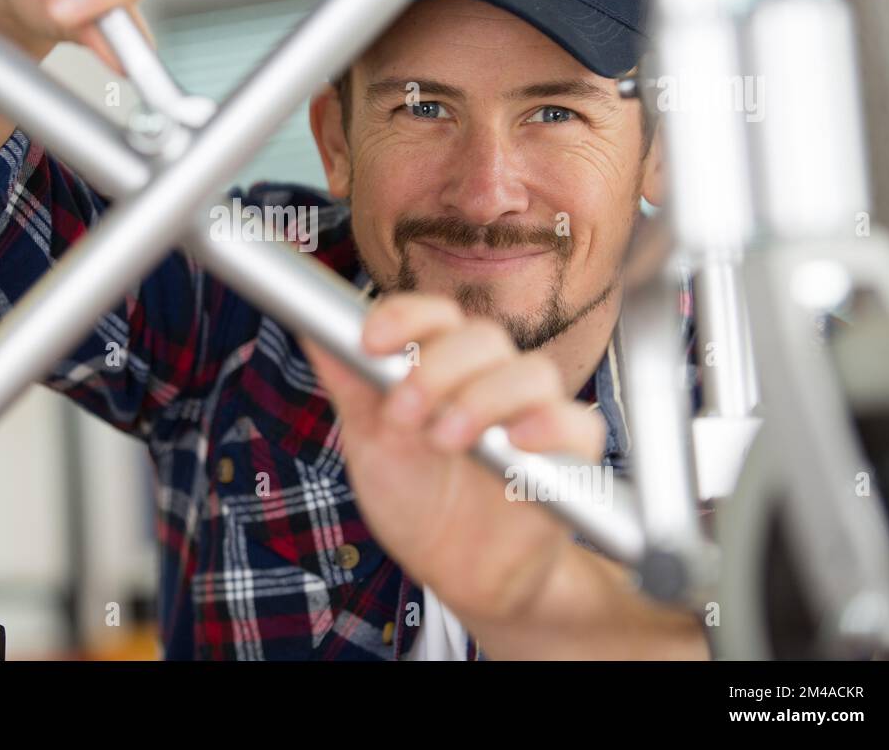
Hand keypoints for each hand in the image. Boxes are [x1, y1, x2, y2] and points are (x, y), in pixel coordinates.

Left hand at [299, 293, 607, 622]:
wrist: (457, 573)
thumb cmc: (417, 500)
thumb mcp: (369, 442)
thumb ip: (348, 383)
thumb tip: (308, 325)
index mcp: (443, 366)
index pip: (435, 315)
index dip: (405, 317)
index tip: (371, 341)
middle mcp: (491, 381)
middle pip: (482, 337)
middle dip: (437, 367)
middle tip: (404, 412)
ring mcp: (534, 416)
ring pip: (531, 371)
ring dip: (484, 399)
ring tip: (445, 441)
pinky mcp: (570, 460)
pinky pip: (579, 425)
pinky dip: (549, 426)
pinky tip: (514, 444)